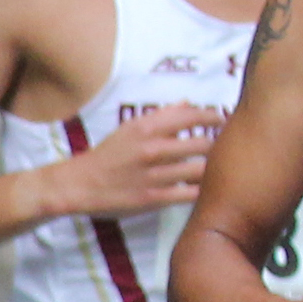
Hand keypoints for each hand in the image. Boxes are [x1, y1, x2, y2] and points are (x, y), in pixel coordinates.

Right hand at [41, 103, 222, 217]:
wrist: (79, 185)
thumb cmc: (107, 155)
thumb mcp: (129, 129)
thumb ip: (161, 116)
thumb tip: (188, 103)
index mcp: (145, 128)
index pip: (191, 116)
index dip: (212, 117)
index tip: (221, 119)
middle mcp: (152, 149)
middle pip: (203, 144)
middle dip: (218, 145)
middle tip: (223, 146)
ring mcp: (155, 175)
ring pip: (201, 169)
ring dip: (212, 168)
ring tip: (215, 167)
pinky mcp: (155, 198)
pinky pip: (192, 193)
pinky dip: (202, 189)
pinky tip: (203, 186)